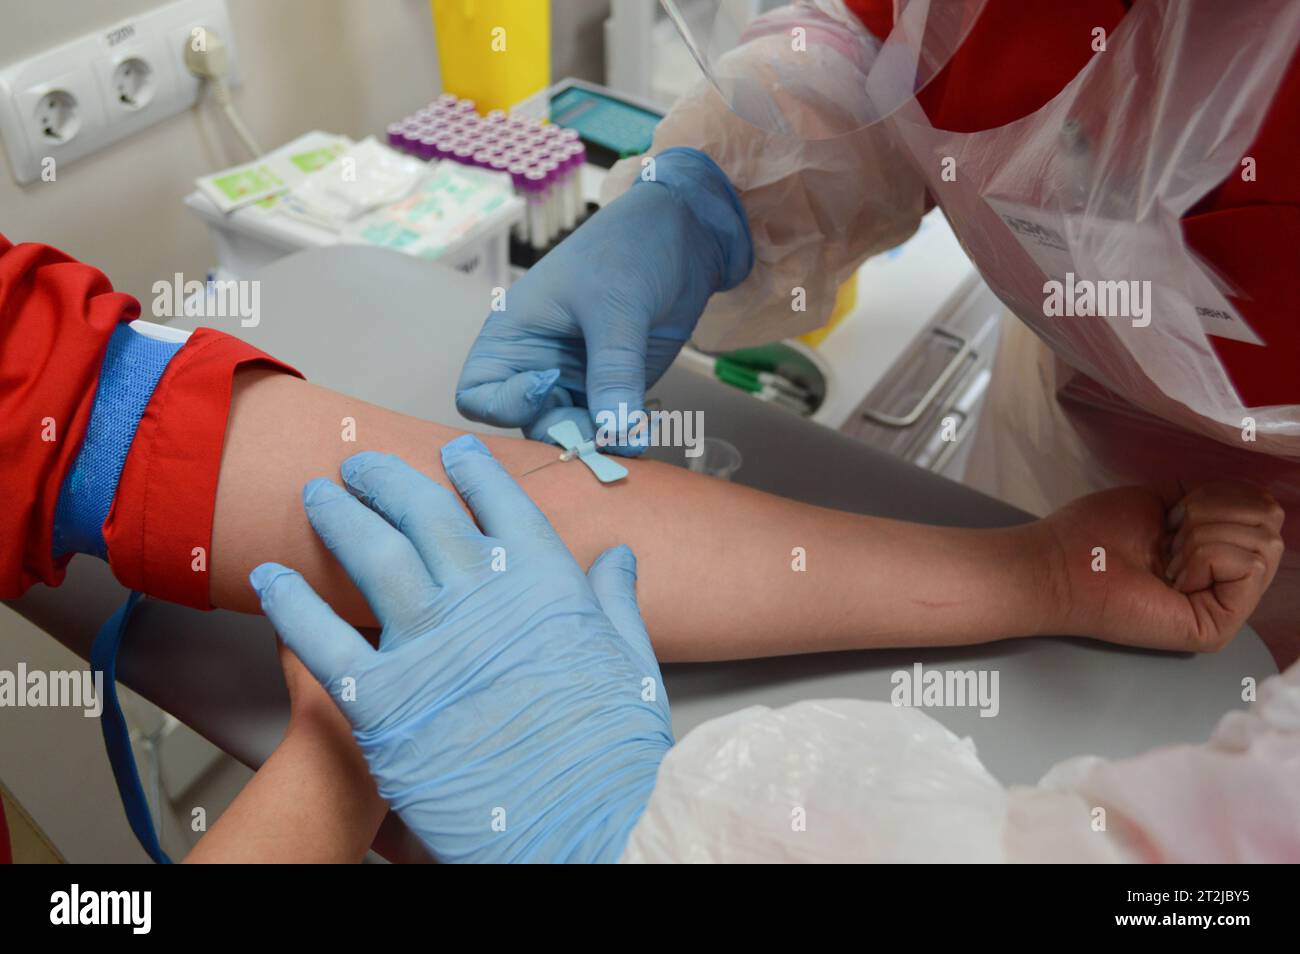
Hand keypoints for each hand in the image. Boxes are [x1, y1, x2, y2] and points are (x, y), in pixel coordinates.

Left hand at [249, 435, 672, 862]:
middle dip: (387, 479)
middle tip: (362, 465)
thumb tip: (618, 556)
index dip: (471, 470)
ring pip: (370, 554)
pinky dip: (292, 603)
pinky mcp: (381, 698)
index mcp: (545, 584)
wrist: (576, 830)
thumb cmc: (608, 756)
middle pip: (423, 513)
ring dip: (339, 516)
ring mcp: (429, 643)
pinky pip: (320, 637)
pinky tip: (273, 578)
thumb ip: (615, 602)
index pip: (500, 503)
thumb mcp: (632, 665)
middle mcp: (482, 596)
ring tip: (318, 494)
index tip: (452, 451)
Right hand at [455, 147, 751, 453]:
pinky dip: (625, 438)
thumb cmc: (630, 249)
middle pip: (529, 427)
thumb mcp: (617, 306)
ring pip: (573, 436)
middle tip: (606, 434)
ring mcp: (576, 383)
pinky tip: (646, 433)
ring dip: (600, 445)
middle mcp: (537, 367)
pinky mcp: (615, 391)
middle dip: (565, 436)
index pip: (478, 396)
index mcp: (513, 337)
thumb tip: (614, 433)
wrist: (684, 235)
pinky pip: (610, 430)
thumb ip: (614, 371)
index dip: (505, 405)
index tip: (548, 383)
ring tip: (633, 438)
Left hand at [1035, 480, 1284, 651]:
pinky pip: (1248, 567)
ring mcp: (1225, 608)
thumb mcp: (1165, 498)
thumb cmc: (1097, 533)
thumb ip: (1211, 496)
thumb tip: (1253, 492)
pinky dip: (1205, 555)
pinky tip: (1172, 575)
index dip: (1221, 496)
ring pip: (1262, 543)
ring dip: (1202, 535)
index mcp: (1218, 553)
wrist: (1061, 564)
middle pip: (1270, 524)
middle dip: (1212, 514)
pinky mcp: (1217, 627)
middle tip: (1167, 539)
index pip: (1264, 509)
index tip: (1173, 514)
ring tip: (1165, 558)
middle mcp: (1227, 583)